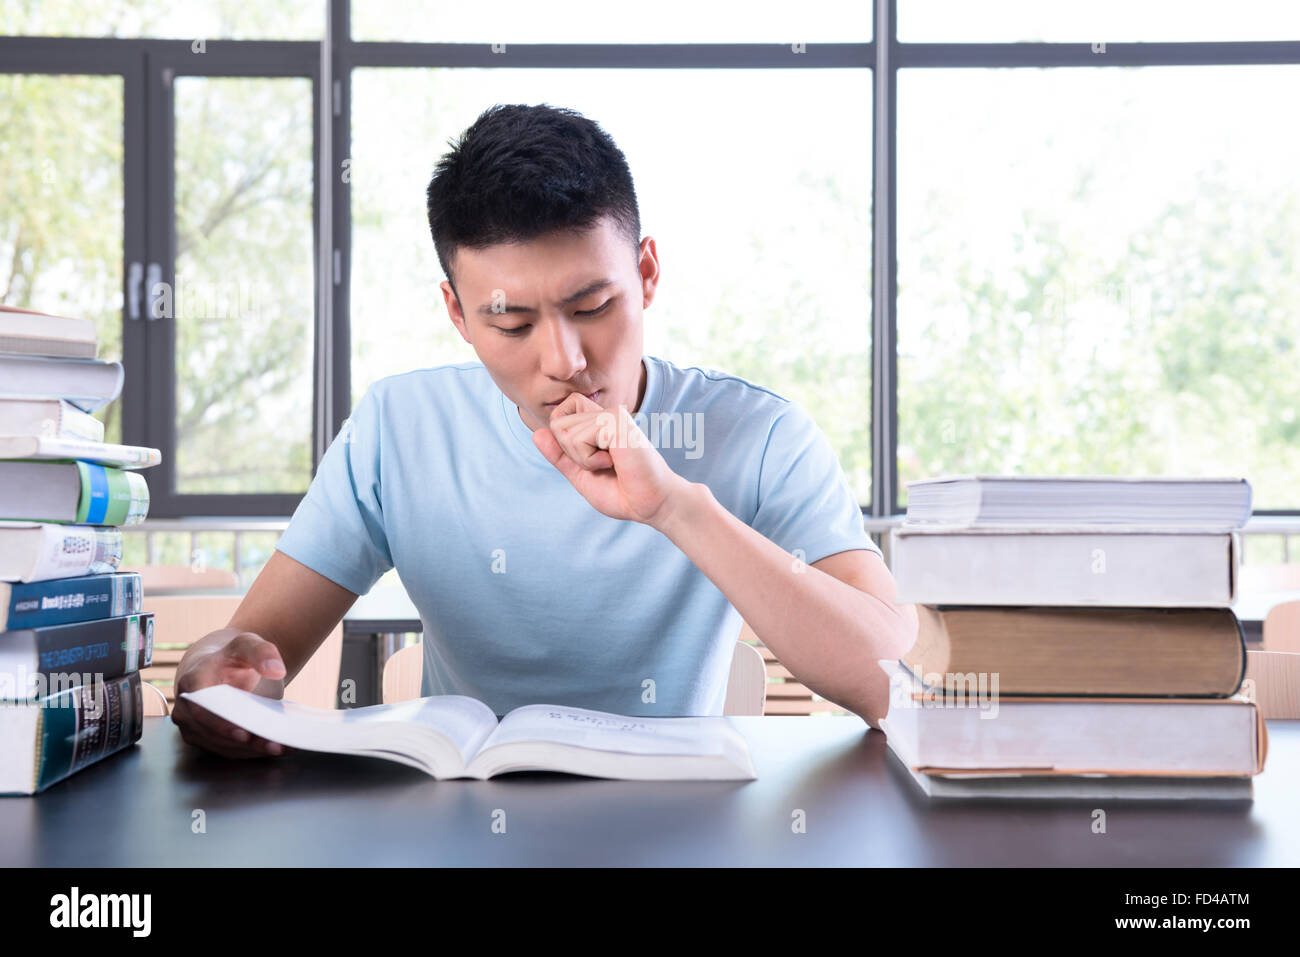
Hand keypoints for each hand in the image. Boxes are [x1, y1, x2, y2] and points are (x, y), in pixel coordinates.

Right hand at [171, 630, 294, 759]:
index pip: (202, 709)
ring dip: (249, 751)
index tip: (245, 733)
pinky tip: (273, 748)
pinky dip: (249, 752)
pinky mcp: (205, 739)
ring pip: (221, 745)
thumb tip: (276, 669)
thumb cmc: (230, 658)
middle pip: (213, 733)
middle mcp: (186, 709)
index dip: (222, 724)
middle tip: (273, 744)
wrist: (219, 668)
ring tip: (278, 747)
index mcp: (192, 682)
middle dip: (244, 742)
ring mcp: (193, 727)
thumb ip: (262, 652)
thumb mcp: (247, 645)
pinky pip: (226, 750)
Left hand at [531, 392, 690, 525]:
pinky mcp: (615, 420)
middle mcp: (605, 413)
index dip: (563, 442)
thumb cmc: (624, 493)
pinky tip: (615, 461)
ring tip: (611, 464)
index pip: (559, 415)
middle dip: (571, 452)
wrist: (652, 505)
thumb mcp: (582, 475)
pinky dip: (590, 459)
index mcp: (599, 423)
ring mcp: (611, 414)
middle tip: (601, 463)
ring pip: (564, 431)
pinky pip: (577, 437)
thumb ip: (560, 456)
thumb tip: (536, 433)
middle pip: (556, 422)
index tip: (590, 460)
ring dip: (582, 458)